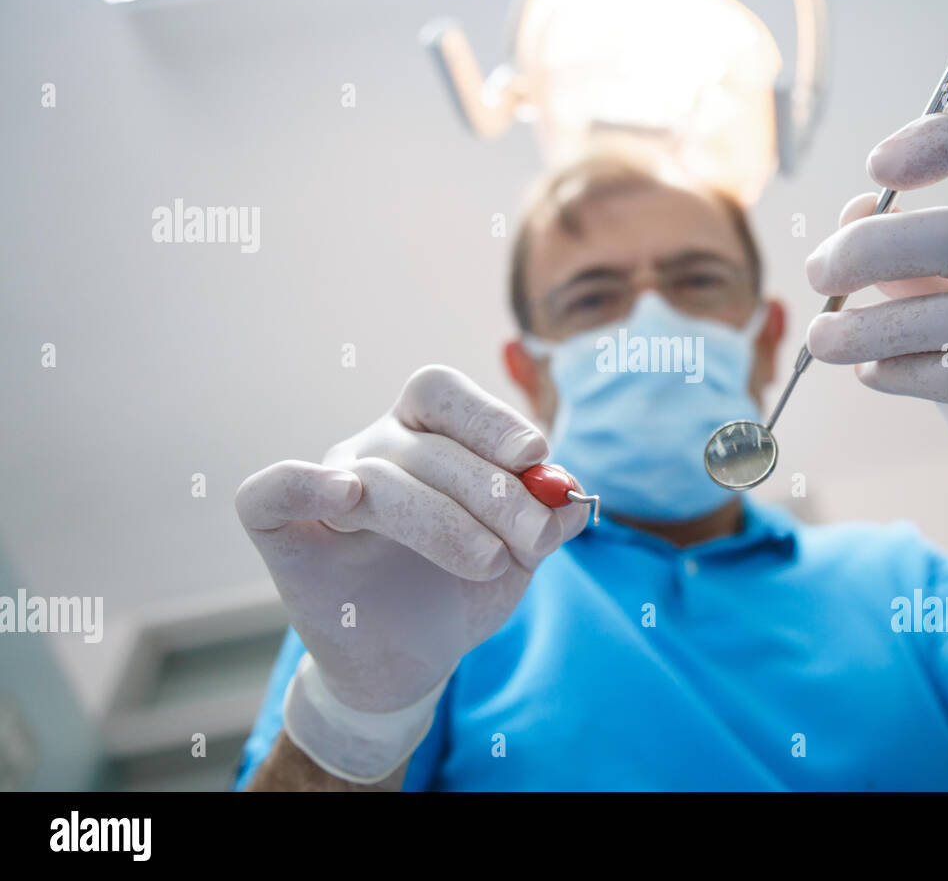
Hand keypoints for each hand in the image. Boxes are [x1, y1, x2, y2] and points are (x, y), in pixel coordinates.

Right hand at [235, 364, 588, 777]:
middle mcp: (372, 449)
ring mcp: (325, 487)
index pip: (443, 396)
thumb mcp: (520, 554)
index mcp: (426, 436)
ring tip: (492, 563)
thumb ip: (547, 518)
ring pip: (378, 481)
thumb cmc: (461, 590)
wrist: (412, 660)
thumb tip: (572, 494)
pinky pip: (267, 492)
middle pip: (424, 442)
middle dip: (492, 490)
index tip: (535, 457)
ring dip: (447, 521)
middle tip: (535, 539)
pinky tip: (345, 496)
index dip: (489, 418)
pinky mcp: (284, 537)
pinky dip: (301, 484)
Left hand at [804, 113, 947, 576]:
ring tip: (821, 342)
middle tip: (817, 274)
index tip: (874, 165)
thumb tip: (852, 210)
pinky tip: (871, 375)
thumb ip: (904, 256)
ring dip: (870, 330)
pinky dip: (901, 373)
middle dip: (872, 251)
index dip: (943, 144)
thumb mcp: (943, 295)